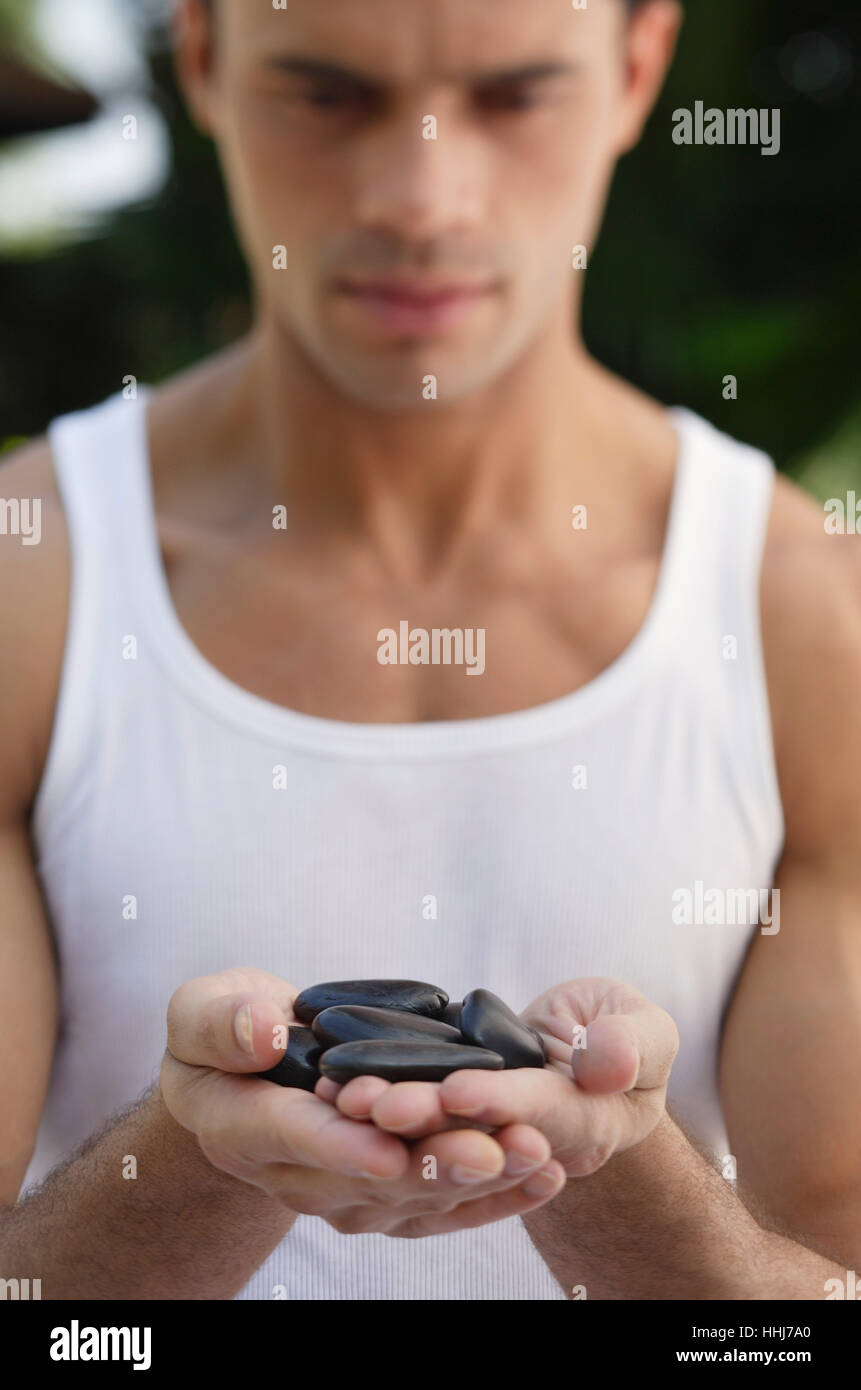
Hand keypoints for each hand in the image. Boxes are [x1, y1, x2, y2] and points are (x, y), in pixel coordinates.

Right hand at [159, 967, 566, 1236]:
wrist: (240, 1075)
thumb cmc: (221, 1032)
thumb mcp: (201, 1012)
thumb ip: (224, 1023)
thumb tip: (265, 1034)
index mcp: (241, 1128)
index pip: (295, 1138)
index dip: (343, 1144)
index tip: (390, 1147)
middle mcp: (292, 1175)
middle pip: (368, 1178)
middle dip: (435, 1166)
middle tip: (495, 1149)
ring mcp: (340, 1191)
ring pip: (413, 1196)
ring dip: (477, 1180)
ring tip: (533, 1154)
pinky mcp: (381, 1193)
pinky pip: (438, 1205)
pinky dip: (493, 1195)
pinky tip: (544, 1176)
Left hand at [331, 978, 678, 1177]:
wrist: (593, 1049)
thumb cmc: (624, 1029)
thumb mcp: (644, 1024)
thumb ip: (633, 1041)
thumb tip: (609, 1064)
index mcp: (594, 1125)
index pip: (544, 1115)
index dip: (500, 1103)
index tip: (456, 1087)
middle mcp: (541, 1150)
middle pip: (480, 1138)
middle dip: (425, 1121)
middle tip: (374, 1103)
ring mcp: (497, 1146)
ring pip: (441, 1138)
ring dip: (390, 1123)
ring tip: (344, 1098)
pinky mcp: (462, 1134)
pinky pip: (421, 1129)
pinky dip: (379, 1116)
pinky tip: (337, 1096)